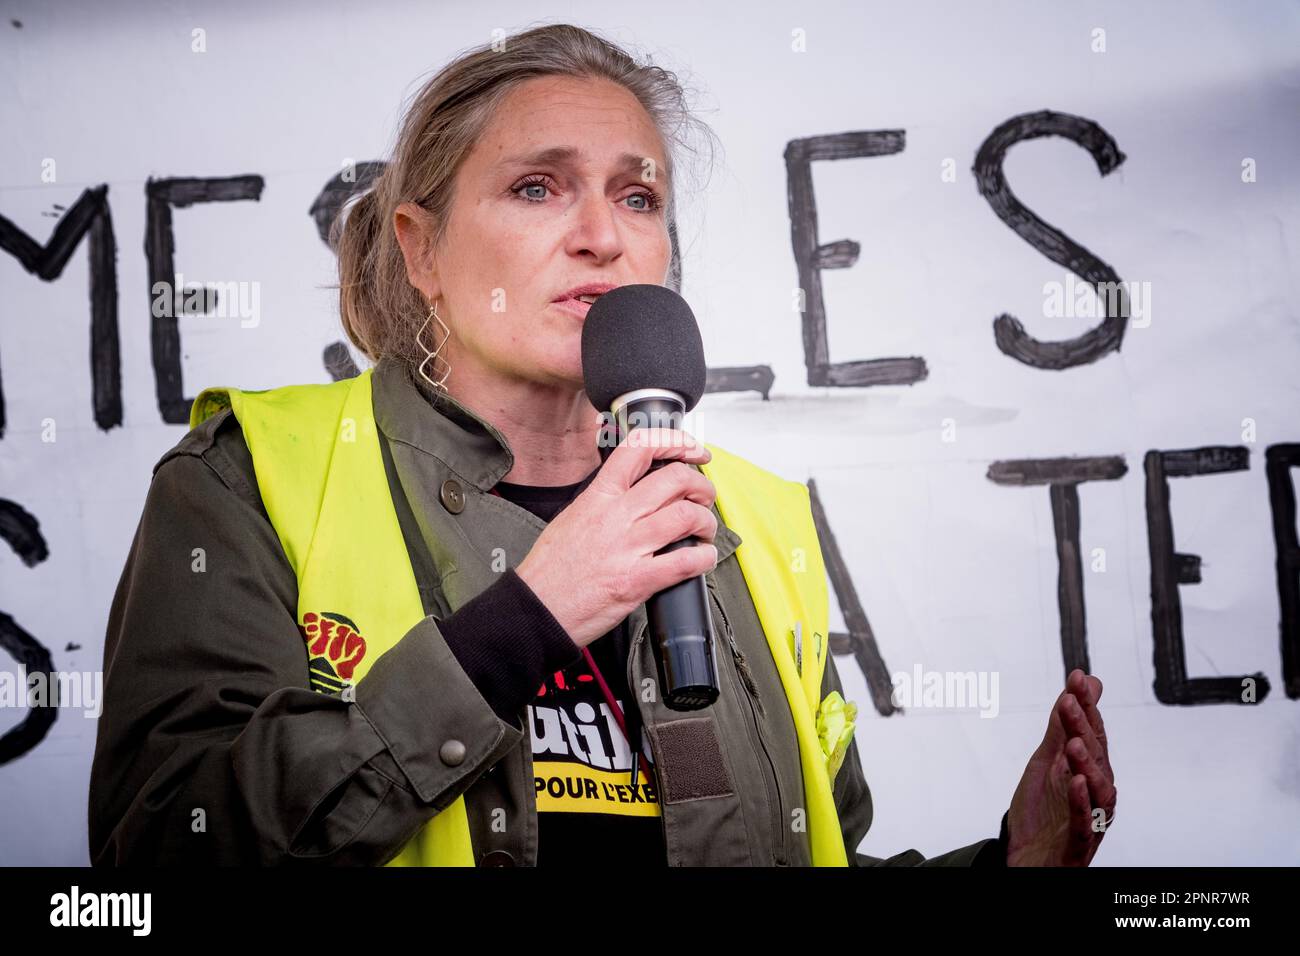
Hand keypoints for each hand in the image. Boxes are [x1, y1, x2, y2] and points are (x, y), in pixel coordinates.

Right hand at [516, 427, 717, 647]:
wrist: (537, 608)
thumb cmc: (552, 569)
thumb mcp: (573, 516)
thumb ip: (606, 500)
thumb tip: (637, 490)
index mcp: (599, 496)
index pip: (639, 448)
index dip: (675, 442)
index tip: (694, 450)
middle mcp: (615, 516)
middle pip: (675, 479)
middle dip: (701, 485)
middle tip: (704, 498)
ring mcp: (627, 547)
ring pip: (685, 516)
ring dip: (706, 522)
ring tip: (704, 531)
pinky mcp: (636, 581)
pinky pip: (684, 561)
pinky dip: (703, 558)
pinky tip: (702, 559)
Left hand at [1005, 668, 1116, 865]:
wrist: (1025, 858)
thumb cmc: (1043, 810)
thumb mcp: (1046, 760)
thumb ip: (1062, 725)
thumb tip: (1082, 681)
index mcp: (1087, 769)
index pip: (1092, 732)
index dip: (1086, 705)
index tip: (1077, 677)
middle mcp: (1094, 791)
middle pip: (1096, 756)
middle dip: (1083, 727)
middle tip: (1070, 701)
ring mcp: (1090, 818)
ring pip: (1098, 790)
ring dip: (1087, 765)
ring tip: (1074, 743)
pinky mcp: (1079, 843)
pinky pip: (1086, 823)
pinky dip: (1082, 803)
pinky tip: (1074, 783)